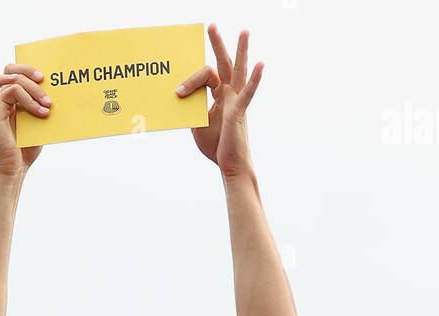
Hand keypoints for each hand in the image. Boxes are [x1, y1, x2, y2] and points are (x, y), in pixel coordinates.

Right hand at [0, 64, 51, 176]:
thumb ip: (40, 106)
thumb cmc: (25, 150)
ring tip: (45, 106)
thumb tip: (55, 92)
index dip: (30, 70)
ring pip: (12, 81)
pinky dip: (6, 82)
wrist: (14, 169)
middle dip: (29, 72)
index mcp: (12, 101)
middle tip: (44, 81)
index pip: (17, 73)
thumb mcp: (38, 123)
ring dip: (31, 90)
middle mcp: (2, 100)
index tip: (46, 78)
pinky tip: (18, 85)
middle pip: (11, 70)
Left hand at [175, 24, 262, 177]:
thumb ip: (191, 109)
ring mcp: (236, 102)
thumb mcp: (197, 125)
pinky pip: (248, 92)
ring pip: (238, 71)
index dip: (190, 82)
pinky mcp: (240, 112)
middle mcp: (229, 95)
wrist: (229, 166)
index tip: (178, 92)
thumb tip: (180, 96)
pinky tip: (260, 64)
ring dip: (241, 51)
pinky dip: (254, 79)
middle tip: (211, 26)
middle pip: (224, 64)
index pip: (206, 77)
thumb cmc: (216, 147)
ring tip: (244, 32)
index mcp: (219, 97)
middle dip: (218, 45)